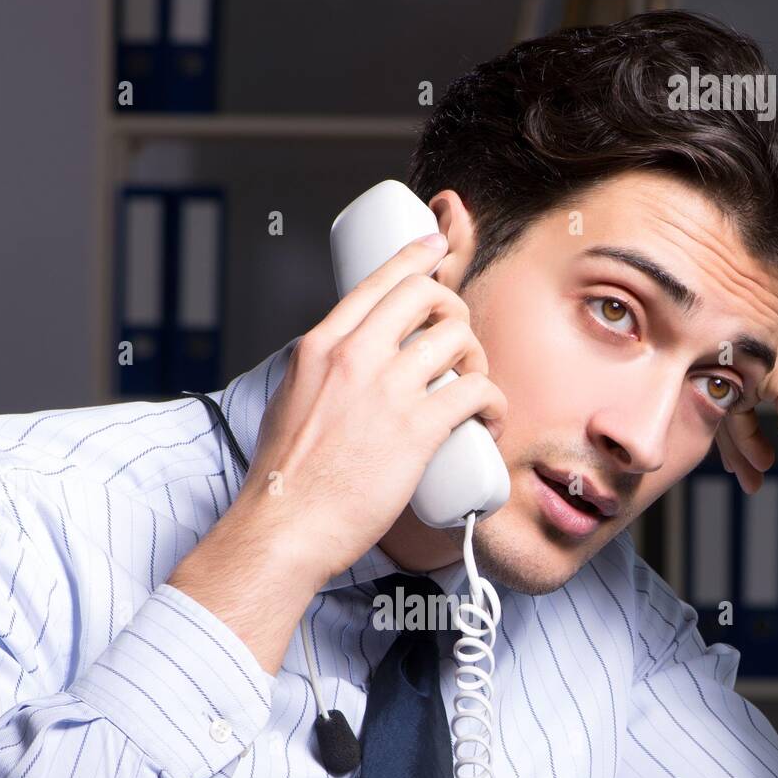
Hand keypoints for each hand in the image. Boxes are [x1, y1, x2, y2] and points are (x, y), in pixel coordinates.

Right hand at [219, 231, 506, 590]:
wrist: (285, 527)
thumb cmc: (284, 480)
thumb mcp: (288, 402)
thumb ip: (316, 376)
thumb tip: (339, 372)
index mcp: (320, 347)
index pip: (379, 282)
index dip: (416, 257)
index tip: (436, 250)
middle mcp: (354, 357)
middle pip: (426, 296)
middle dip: (453, 313)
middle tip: (458, 348)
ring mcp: (386, 391)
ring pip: (458, 339)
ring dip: (477, 360)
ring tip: (472, 392)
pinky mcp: (417, 429)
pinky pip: (477, 392)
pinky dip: (493, 405)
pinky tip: (487, 421)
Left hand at [712, 290, 777, 622]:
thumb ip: (759, 355)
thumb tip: (694, 363)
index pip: (739, 338)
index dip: (729, 387)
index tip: (733, 432)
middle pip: (727, 358)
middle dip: (723, 415)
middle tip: (735, 462)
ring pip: (725, 380)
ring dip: (730, 433)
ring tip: (744, 470)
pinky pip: (730, 401)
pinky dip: (740, 439)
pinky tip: (758, 467)